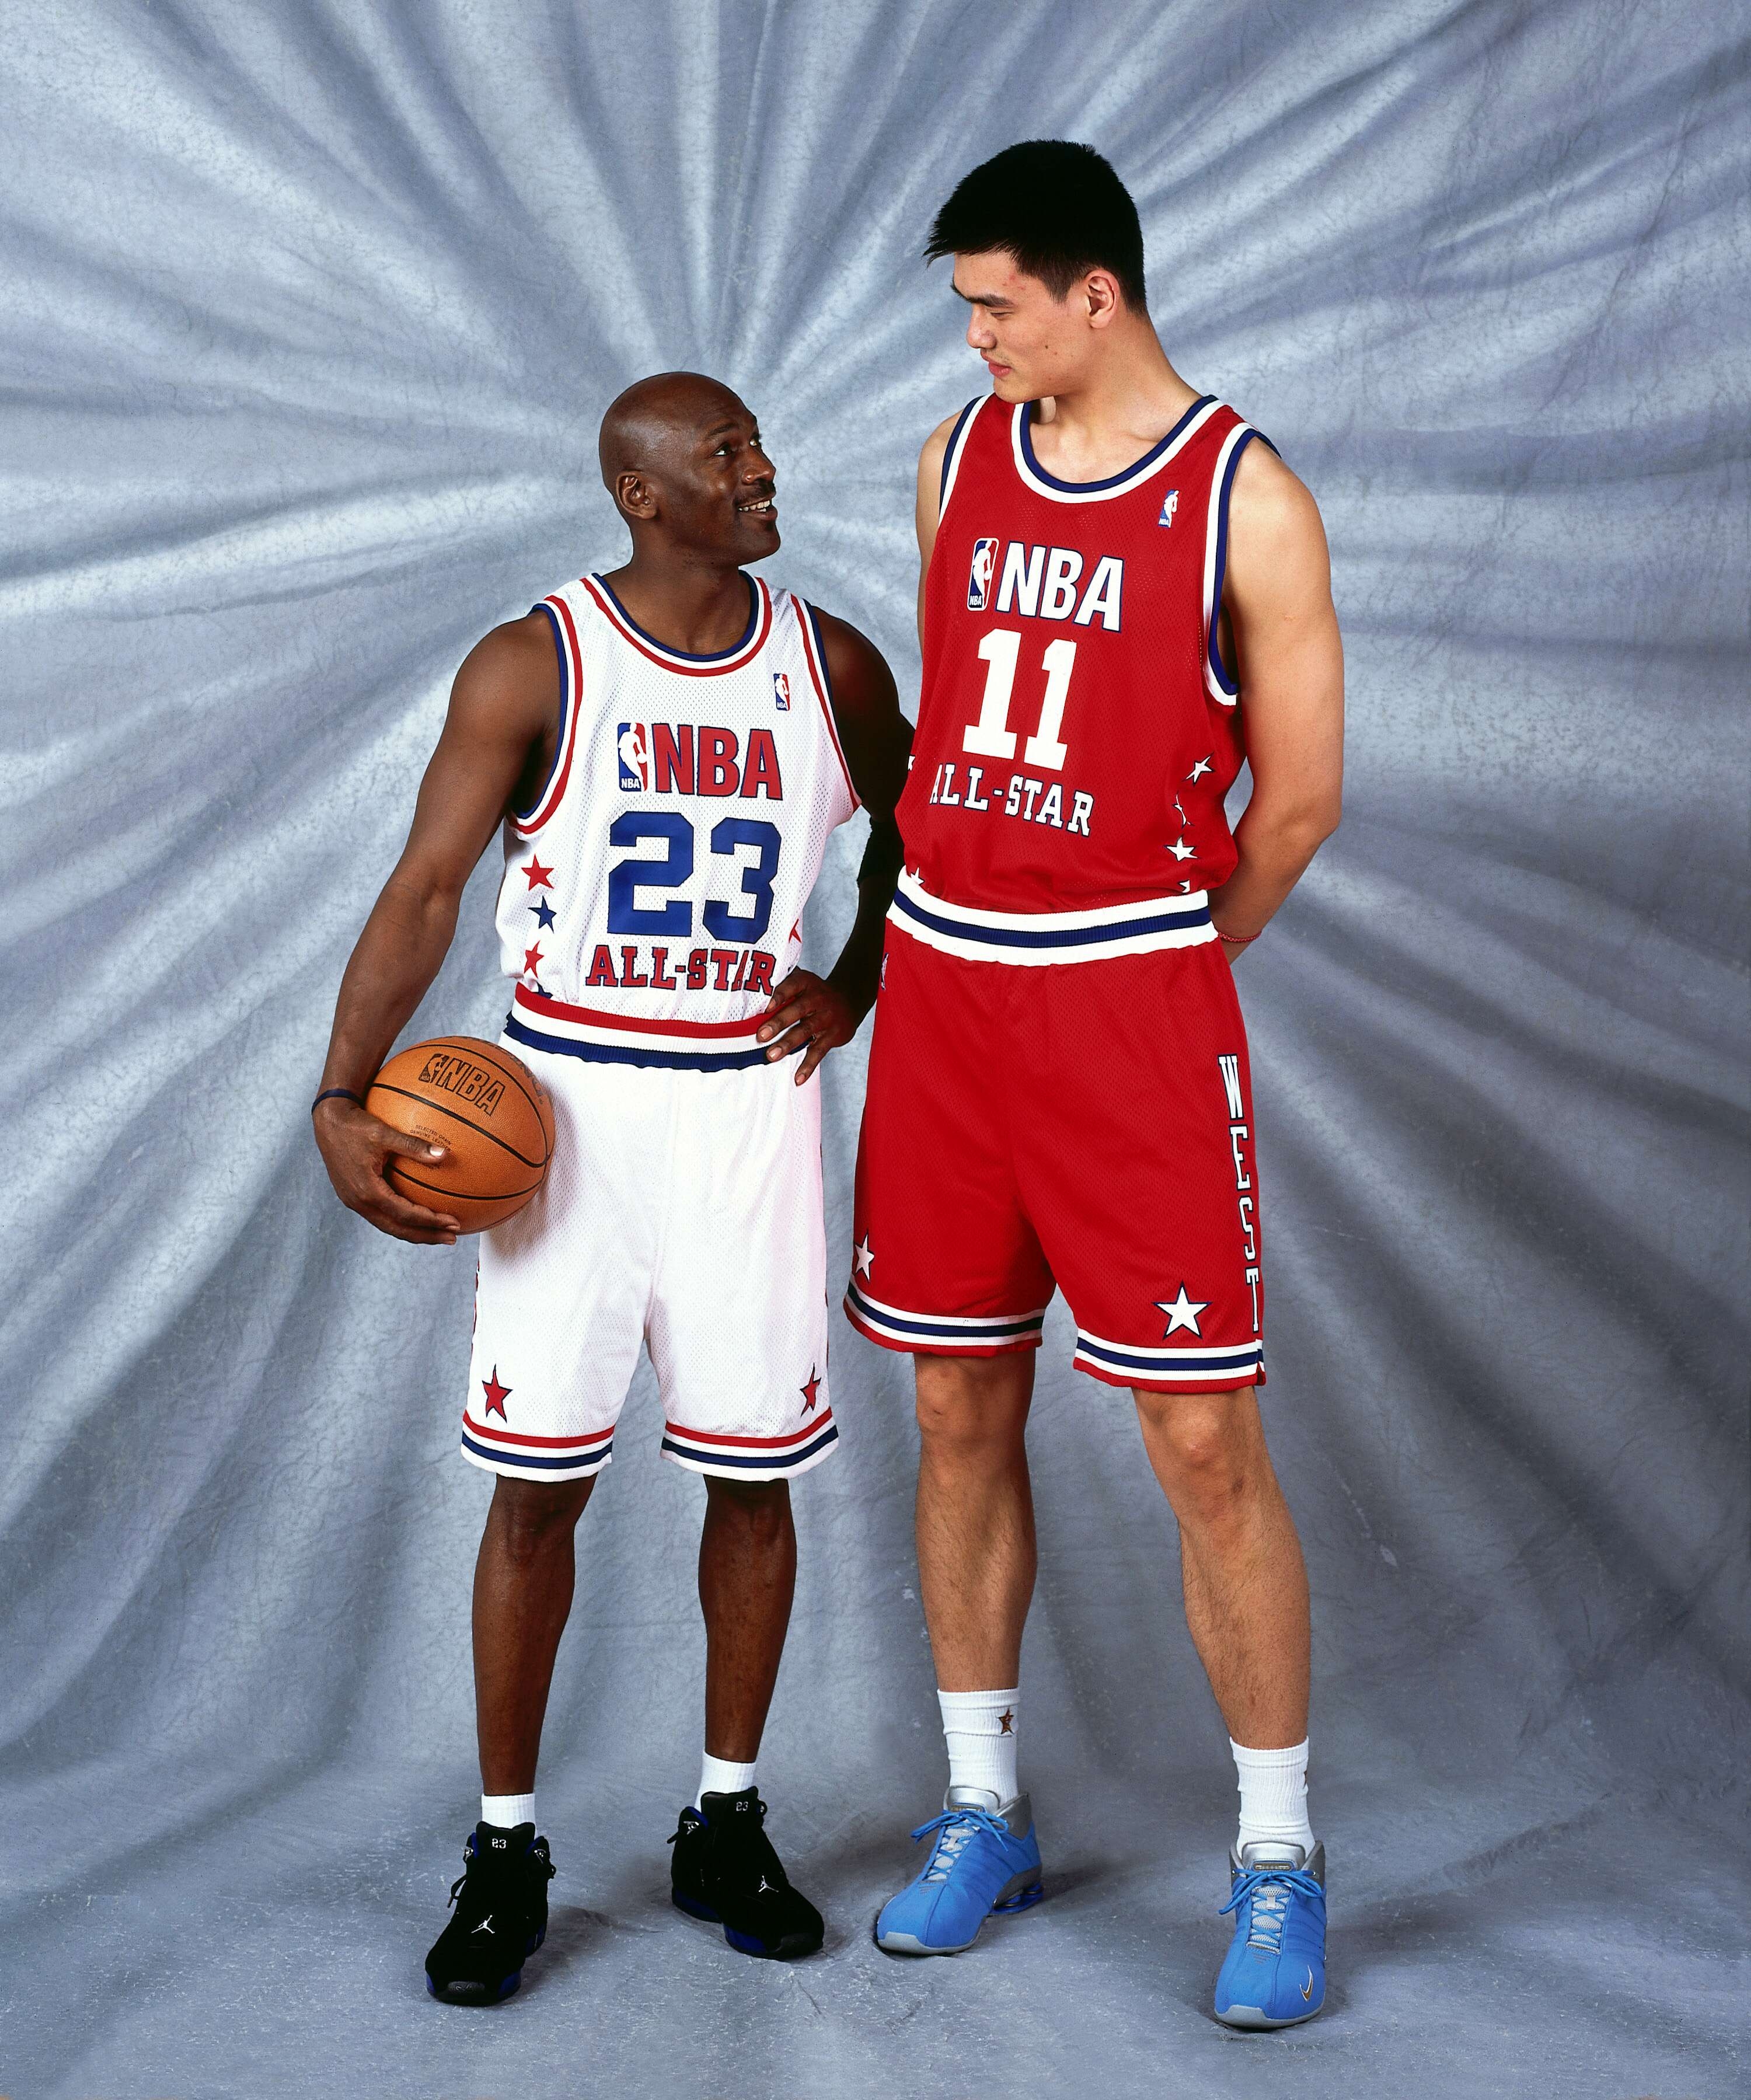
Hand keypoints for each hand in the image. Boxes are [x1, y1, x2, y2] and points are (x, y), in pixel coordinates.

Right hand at [312, 1097, 461, 1243]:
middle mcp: (358, 1202)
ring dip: (414, 1231)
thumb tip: (445, 1154)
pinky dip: (401, 1221)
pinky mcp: (353, 1197)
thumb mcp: (384, 1133)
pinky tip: (417, 1217)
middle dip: (426, 1236)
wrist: (328, 1122)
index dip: (430, 1221)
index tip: (454, 1221)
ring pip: (388, 1225)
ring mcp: (354, 1202)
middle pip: (397, 1228)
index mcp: (367, 1191)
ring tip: (439, 1233)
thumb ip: (414, 1145)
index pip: (404, 1214)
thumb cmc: (356, 1125)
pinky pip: (381, 1216)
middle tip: (452, 1238)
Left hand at [757, 968, 855, 1084]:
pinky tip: (797, 1078)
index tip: (764, 1007)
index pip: (791, 986)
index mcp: (806, 983)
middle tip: (760, 1036)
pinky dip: (808, 1066)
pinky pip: (819, 1052)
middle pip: (797, 1010)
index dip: (778, 995)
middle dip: (778, 1023)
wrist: (849, 1001)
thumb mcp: (803, 981)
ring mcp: (826, 1018)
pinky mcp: (833, 1036)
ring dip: (787, 1044)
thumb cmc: (815, 992)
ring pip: (805, 1031)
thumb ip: (781, 983)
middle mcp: (817, 998)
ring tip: (771, 1056)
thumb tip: (749, 988)